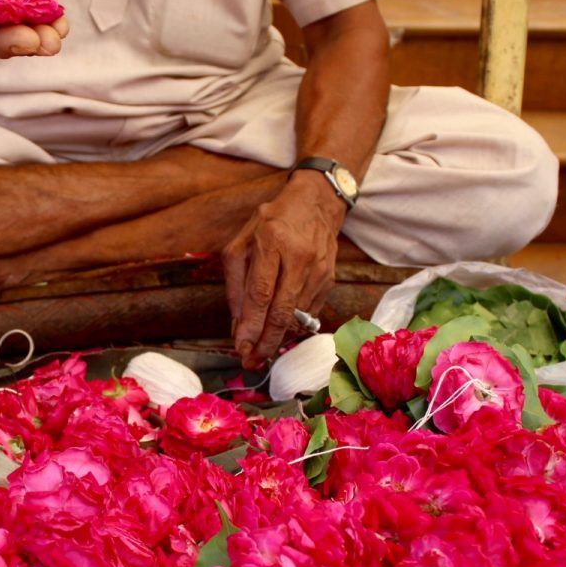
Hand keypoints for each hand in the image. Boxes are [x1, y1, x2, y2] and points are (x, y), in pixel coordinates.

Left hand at [223, 172, 345, 369]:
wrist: (317, 203)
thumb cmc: (272, 222)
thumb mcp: (242, 242)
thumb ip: (236, 282)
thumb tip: (238, 325)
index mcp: (272, 241)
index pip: (260, 293)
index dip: (250, 325)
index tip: (240, 348)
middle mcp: (299, 257)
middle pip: (281, 312)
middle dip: (265, 343)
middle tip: (251, 363)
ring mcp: (318, 270)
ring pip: (297, 317)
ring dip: (277, 339)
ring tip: (260, 352)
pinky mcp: (329, 279)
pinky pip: (309, 313)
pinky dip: (292, 327)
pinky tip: (279, 332)